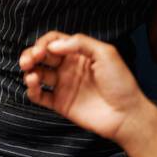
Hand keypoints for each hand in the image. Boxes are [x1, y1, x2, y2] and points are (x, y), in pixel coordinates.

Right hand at [19, 31, 148, 143]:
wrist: (126, 114)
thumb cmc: (121, 83)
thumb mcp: (106, 53)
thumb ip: (80, 43)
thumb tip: (53, 45)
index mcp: (79, 54)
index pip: (54, 41)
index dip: (45, 43)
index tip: (44, 50)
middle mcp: (68, 68)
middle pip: (42, 56)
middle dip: (31, 55)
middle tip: (30, 60)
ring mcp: (63, 86)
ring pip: (37, 74)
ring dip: (29, 71)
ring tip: (33, 76)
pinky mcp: (60, 104)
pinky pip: (39, 96)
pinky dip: (31, 90)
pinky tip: (34, 86)